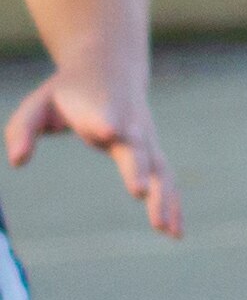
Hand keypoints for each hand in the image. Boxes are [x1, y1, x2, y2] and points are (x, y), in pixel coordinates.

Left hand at [7, 64, 176, 237]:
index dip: (107, 124)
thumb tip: (18, 163)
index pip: (105, 117)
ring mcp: (146, 140)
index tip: (108, 131)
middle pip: (137, 148)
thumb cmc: (68, 91)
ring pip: (158, 170)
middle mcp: (129, 125)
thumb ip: (23, 130)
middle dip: (137, 169)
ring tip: (164, 230)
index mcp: (99, 110)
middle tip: (136, 193)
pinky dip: (173, 205)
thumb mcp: (38, 104)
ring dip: (163, 198)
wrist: (110, 67)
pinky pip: (165, 180)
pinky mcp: (153, 152)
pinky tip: (175, 233)